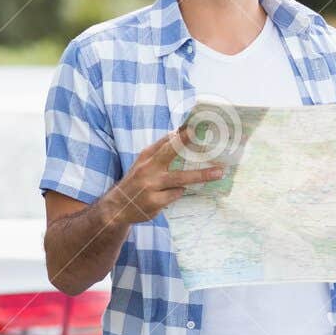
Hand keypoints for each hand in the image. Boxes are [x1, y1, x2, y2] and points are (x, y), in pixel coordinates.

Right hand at [102, 122, 225, 225]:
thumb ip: (160, 150)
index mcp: (146, 156)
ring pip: (180, 179)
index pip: (165, 142)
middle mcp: (147, 169)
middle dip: (184, 143)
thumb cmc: (136, 181)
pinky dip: (177, 193)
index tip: (196, 126)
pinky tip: (170, 194)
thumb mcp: (143, 163)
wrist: (116, 208)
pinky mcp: (155, 203)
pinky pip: (176, 195)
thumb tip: (178, 133)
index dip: (181, 134)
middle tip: (200, 136)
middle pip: (169, 153)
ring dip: (201, 175)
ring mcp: (150, 186)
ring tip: (219, 173)